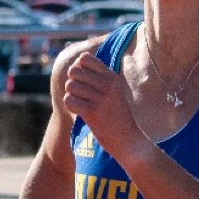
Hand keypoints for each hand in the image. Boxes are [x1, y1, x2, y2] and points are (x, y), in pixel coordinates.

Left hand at [62, 50, 151, 164]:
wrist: (129, 140)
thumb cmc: (118, 115)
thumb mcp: (115, 91)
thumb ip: (100, 76)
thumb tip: (76, 62)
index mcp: (112, 77)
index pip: (84, 58)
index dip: (77, 67)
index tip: (82, 80)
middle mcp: (107, 85)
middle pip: (73, 71)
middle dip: (72, 82)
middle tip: (80, 94)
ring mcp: (100, 99)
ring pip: (69, 86)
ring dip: (71, 95)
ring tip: (81, 103)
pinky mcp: (92, 113)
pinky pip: (69, 100)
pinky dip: (70, 106)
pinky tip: (80, 111)